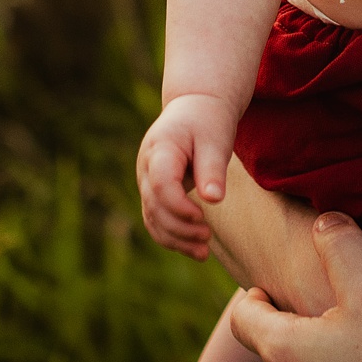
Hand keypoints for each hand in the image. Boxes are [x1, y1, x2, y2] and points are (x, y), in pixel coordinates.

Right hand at [136, 92, 238, 256]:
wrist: (195, 108)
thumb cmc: (208, 122)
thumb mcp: (216, 140)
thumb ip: (212, 169)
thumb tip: (214, 200)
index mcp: (159, 149)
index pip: (161, 185)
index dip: (179, 206)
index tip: (203, 217)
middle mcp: (146, 167)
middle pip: (154, 206)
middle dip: (180, 228)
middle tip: (208, 238)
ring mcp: (146, 181)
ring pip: (152, 218)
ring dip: (176, 239)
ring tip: (204, 253)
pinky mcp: (154, 192)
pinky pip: (157, 220)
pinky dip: (173, 237)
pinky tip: (196, 249)